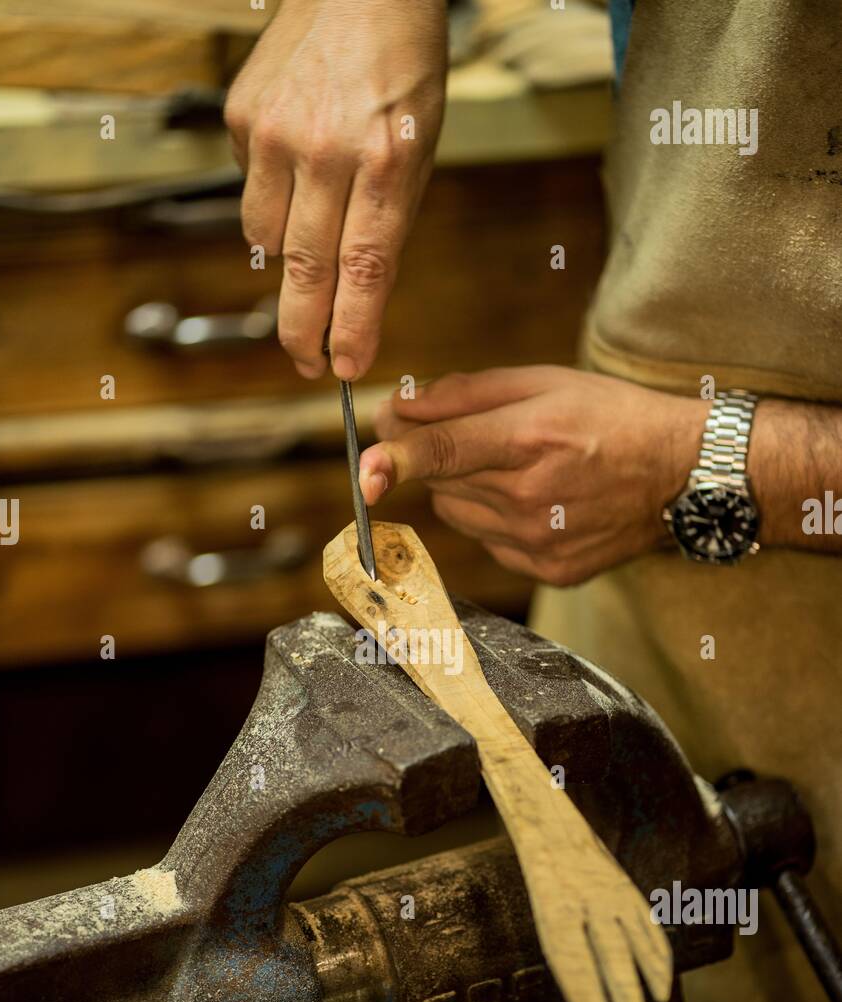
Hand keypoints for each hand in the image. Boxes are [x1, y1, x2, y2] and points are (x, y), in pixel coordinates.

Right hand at [224, 0, 446, 381]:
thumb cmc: (401, 70)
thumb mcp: (419, 150)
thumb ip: (388, 222)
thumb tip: (359, 297)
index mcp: (385, 162)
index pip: (365, 271)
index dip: (352, 330)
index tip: (345, 369)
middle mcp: (326, 151)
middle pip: (307, 272)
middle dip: (305, 331)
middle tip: (308, 363)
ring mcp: (276, 134)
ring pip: (269, 240)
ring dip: (290, 253)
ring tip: (313, 223)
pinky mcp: (242, 118)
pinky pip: (250, 191)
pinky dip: (271, 195)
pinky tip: (295, 161)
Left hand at [359, 366, 705, 584]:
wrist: (682, 476)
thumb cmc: (612, 418)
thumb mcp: (545, 383)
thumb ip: (466, 395)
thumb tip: (400, 409)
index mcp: (531, 439)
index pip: (444, 451)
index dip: (397, 458)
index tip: (367, 468)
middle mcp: (531, 497)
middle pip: (443, 484)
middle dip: (443, 460)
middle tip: (483, 439)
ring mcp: (540, 541)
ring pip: (460, 516)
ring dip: (469, 491)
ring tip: (520, 469)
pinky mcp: (548, 570)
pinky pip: (490, 543)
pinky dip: (498, 521)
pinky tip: (540, 501)